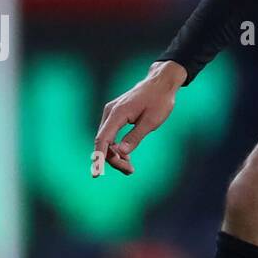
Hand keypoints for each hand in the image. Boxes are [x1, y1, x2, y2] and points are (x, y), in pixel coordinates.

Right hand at [93, 60, 186, 176]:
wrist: (161, 83)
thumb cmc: (159, 100)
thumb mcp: (151, 121)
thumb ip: (135, 137)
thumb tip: (121, 153)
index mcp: (118, 113)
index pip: (103, 139)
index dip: (99, 157)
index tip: (96, 174)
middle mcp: (110, 112)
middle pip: (104, 142)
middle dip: (113, 159)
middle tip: (130, 171)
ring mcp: (112, 113)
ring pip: (107, 140)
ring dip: (115, 155)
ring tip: (130, 168)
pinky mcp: (116, 115)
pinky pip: (111, 134)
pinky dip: (117, 147)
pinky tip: (126, 157)